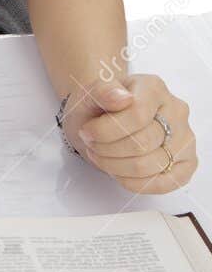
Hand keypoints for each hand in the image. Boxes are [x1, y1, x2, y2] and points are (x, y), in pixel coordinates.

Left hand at [64, 73, 197, 193]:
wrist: (99, 119)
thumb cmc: (96, 107)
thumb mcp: (87, 94)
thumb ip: (100, 91)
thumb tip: (122, 97)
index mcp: (153, 88)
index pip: (137, 115)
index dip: (105, 130)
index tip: (87, 131)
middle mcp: (176, 111)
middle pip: (141, 144)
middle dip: (106, 149)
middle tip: (92, 144)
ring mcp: (184, 138)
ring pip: (149, 166)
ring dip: (115, 166)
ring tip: (101, 156)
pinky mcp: (186, 164)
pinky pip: (163, 183)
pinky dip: (133, 182)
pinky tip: (117, 171)